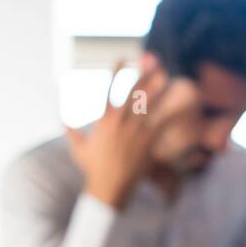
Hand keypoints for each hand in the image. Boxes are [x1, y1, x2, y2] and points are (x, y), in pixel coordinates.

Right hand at [64, 64, 199, 208]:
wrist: (107, 188)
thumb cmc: (92, 169)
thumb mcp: (78, 149)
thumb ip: (71, 132)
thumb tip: (62, 121)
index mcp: (104, 120)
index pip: (109, 89)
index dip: (116, 72)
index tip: (122, 58)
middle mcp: (119, 122)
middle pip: (133, 92)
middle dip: (143, 75)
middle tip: (153, 62)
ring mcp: (134, 131)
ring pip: (149, 104)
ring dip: (159, 88)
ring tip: (166, 75)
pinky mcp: (147, 142)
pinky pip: (163, 123)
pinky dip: (173, 113)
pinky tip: (184, 105)